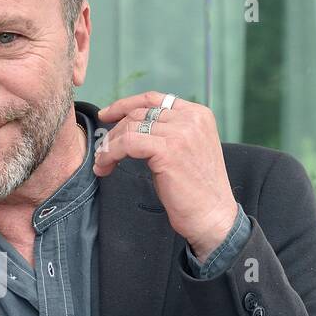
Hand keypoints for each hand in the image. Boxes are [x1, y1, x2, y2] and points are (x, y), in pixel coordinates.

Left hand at [95, 92, 237, 258]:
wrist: (212, 216)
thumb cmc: (196, 190)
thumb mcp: (186, 150)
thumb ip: (168, 132)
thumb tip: (131, 127)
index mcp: (198, 114)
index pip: (155, 99)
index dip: (126, 105)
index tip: (106, 115)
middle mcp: (191, 118)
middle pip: (139, 113)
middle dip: (115, 131)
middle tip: (102, 151)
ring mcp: (180, 132)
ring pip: (130, 128)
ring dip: (110, 146)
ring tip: (102, 162)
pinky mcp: (168, 150)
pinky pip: (127, 143)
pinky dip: (111, 154)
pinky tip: (105, 167)